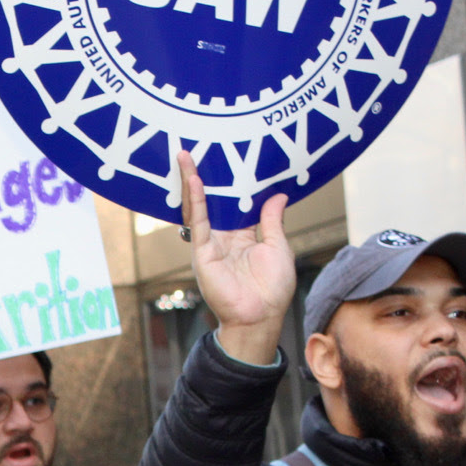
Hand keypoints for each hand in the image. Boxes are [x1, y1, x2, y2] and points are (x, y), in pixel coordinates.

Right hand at [177, 149, 293, 365]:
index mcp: (243, 236)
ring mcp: (210, 242)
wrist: (260, 316)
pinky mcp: (202, 249)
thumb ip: (272, 220)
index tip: (231, 160)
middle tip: (201, 149)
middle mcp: (223, 236)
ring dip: (192, 180)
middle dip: (206, 176)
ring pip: (199, 205)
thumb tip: (278, 195)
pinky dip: (194, 199)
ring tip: (186, 155)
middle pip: (213, 200)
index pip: (234, 204)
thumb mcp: (279, 248)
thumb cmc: (273, 289)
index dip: (232, 184)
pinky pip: (196, 220)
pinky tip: (193, 180)